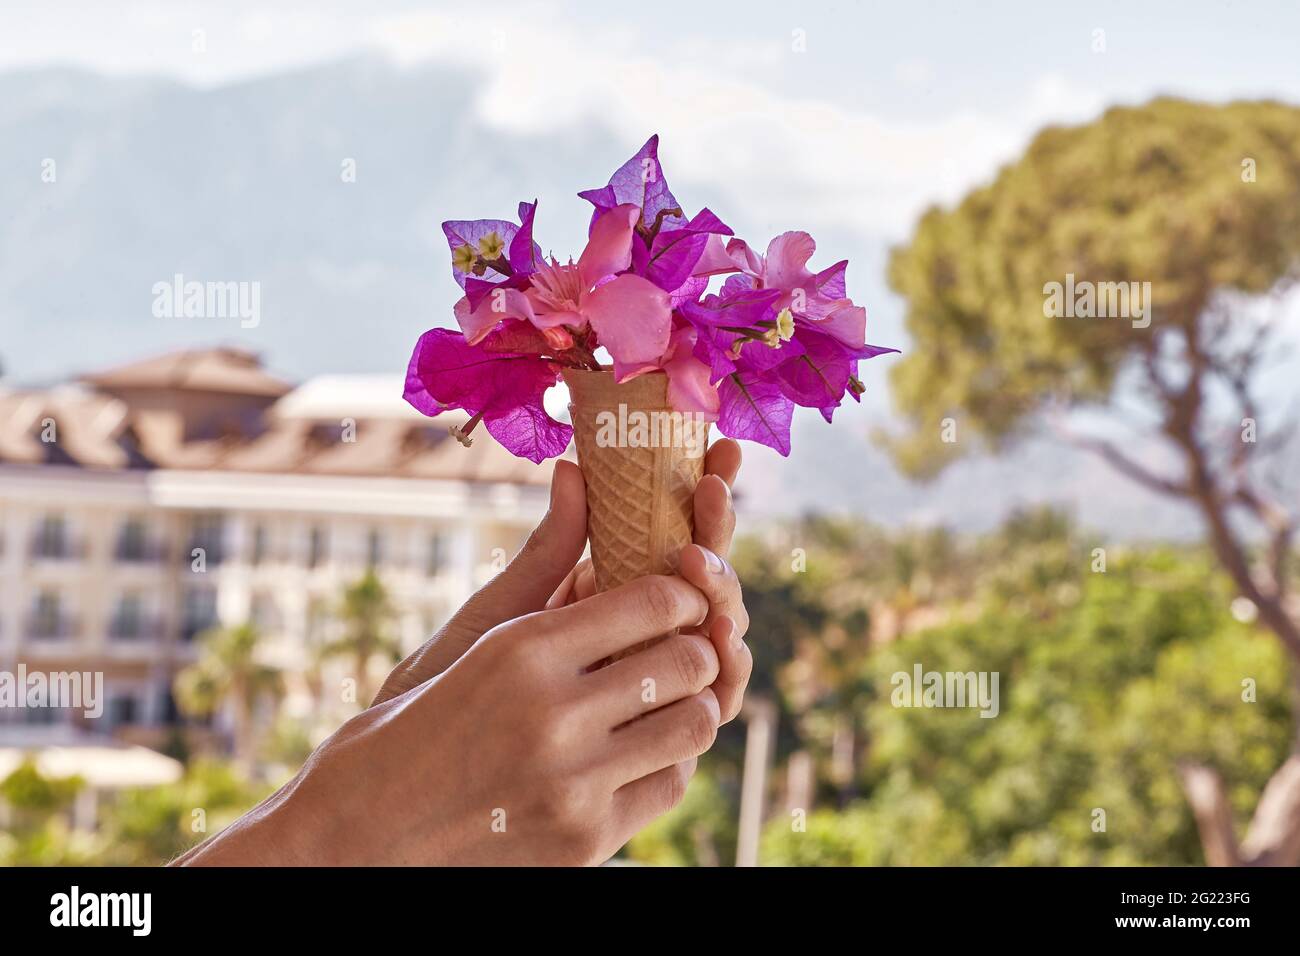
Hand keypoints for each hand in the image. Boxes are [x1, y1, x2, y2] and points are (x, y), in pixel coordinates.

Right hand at [182, 574, 732, 865]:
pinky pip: (670, 787)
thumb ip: (540, 561)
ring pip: (695, 725)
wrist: (355, 837)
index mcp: (521, 652)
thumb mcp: (467, 636)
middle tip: (669, 643)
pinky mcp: (584, 843)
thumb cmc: (407, 722)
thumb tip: (577, 473)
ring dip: (688, 703)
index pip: (659, 601)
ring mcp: (573, 788)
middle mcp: (554, 718)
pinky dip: (666, 761)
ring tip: (655, 696)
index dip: (682, 591)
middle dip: (692, 643)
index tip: (670, 595)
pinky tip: (631, 748)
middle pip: (689, 659)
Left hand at [374, 438, 745, 706]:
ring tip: (701, 563)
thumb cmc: (450, 686)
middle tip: (710, 493)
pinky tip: (718, 635)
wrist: (424, 776)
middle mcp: (636, 635)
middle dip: (716, 533)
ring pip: (715, 634)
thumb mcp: (501, 614)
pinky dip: (725, 667)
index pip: (668, 534)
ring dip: (725, 593)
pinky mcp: (659, 735)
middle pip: (703, 579)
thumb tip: (575, 467)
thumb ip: (549, 552)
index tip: (719, 449)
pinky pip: (710, 700)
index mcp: (602, 593)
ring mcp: (651, 683)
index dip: (701, 491)